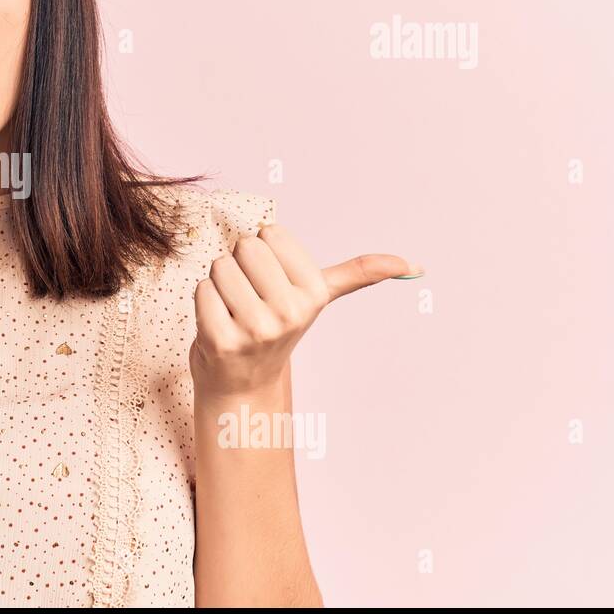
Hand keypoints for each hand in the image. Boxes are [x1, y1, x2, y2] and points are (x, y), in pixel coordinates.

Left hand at [189, 222, 421, 401]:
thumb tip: (413, 265)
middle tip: (248, 296)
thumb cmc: (276, 328)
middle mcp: (290, 312)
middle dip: (240, 266)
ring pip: (219, 266)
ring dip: (219, 284)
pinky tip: (218, 323)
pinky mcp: (221, 341)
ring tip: (233, 311)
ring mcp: (255, 329)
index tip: (269, 280)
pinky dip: (203, 302)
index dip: (262, 251)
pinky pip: (201, 290)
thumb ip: (358, 274)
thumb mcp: (318, 298)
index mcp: (314, 292)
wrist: (244, 382)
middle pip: (244, 246)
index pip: (268, 232)